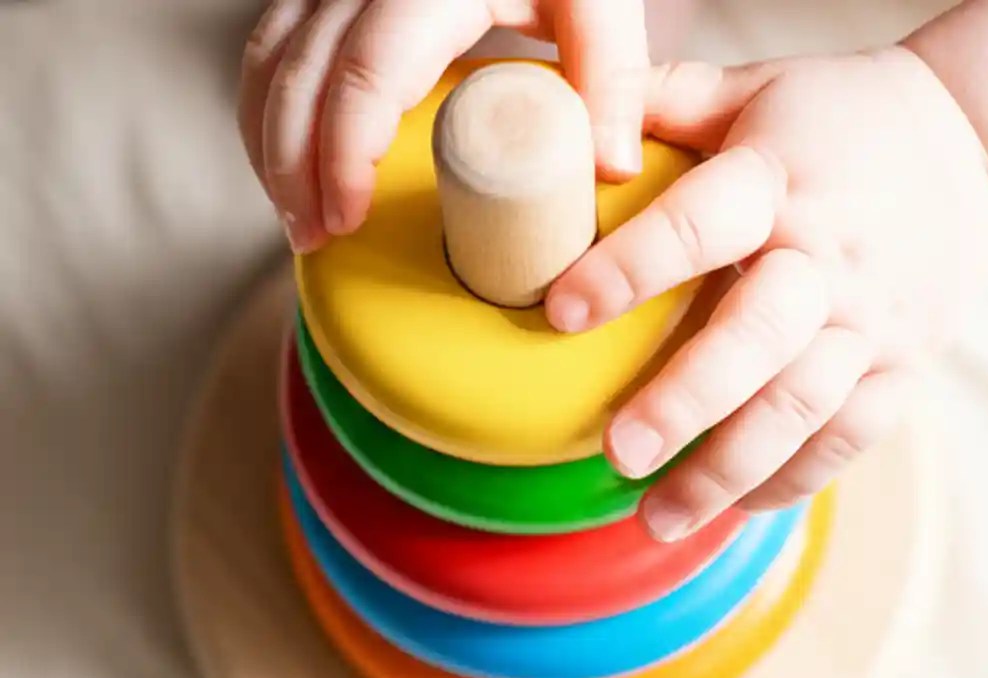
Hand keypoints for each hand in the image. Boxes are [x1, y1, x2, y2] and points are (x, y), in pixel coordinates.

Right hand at [238, 0, 649, 252]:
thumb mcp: (598, 2)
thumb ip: (610, 77)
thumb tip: (611, 166)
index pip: (365, 73)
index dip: (343, 152)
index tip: (347, 217)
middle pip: (301, 71)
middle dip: (292, 165)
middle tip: (314, 237)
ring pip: (271, 57)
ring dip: (270, 141)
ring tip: (298, 218)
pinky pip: (275, 44)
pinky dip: (272, 108)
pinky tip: (290, 162)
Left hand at [545, 47, 987, 541]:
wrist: (969, 154)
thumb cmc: (835, 121)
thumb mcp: (751, 87)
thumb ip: (657, 99)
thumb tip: (568, 127)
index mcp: (779, 180)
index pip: (701, 222)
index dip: (632, 267)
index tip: (563, 310)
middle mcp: (829, 258)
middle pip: (759, 337)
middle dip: (687, 399)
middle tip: (619, 452)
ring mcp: (872, 321)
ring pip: (803, 407)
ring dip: (729, 468)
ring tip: (657, 517)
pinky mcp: (901, 367)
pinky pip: (848, 437)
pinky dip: (789, 479)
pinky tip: (730, 506)